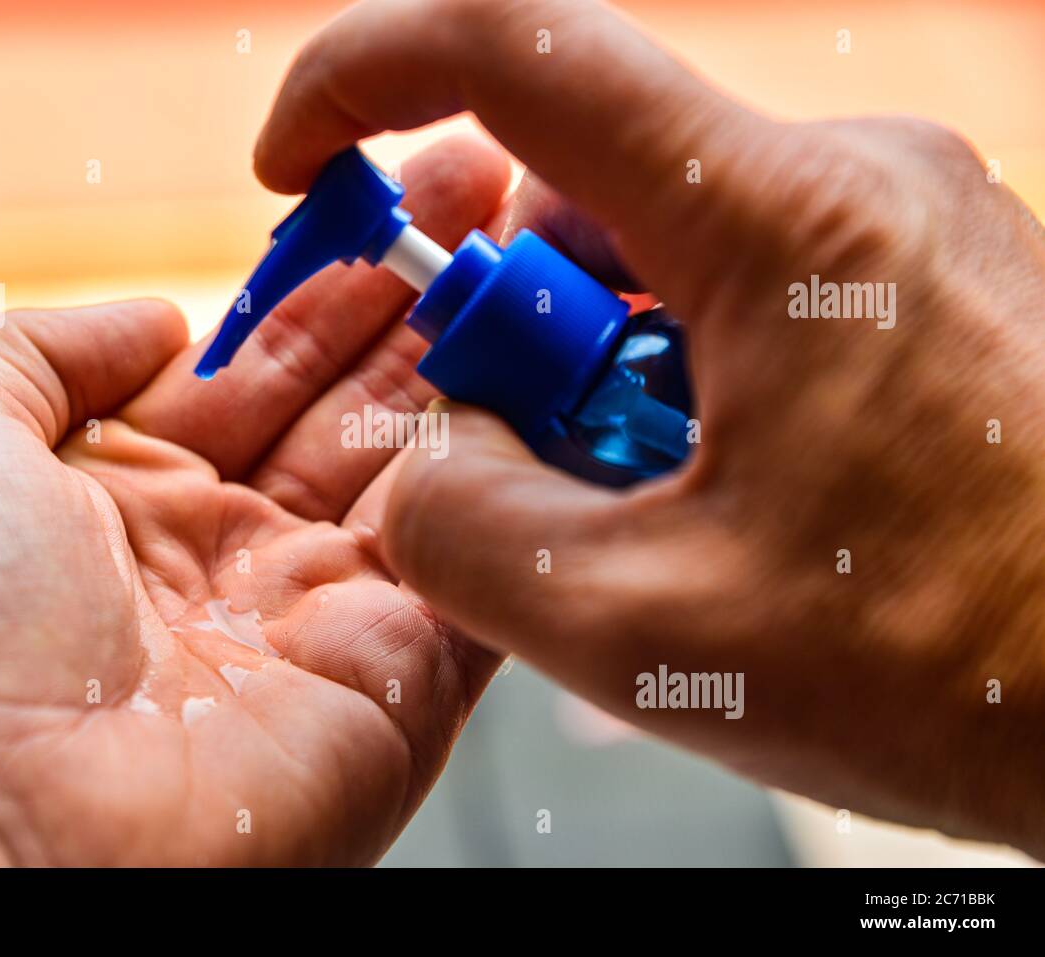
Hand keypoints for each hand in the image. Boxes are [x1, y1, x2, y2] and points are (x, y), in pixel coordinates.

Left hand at [0, 136, 508, 865]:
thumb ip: (40, 350)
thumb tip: (164, 315)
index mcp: (142, 497)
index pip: (259, 367)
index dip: (319, 290)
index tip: (383, 208)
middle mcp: (241, 555)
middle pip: (354, 408)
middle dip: (419, 306)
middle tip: (485, 209)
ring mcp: (326, 616)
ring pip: (428, 471)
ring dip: (479, 370)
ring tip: (531, 264)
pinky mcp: (402, 679)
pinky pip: (483, 564)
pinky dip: (519, 481)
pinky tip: (551, 384)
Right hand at [254, 0, 1044, 855]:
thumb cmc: (971, 670)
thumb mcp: (648, 630)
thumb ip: (467, 532)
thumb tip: (428, 462)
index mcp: (786, 223)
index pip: (525, 53)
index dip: (369, 77)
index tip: (294, 162)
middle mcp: (852, 187)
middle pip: (583, 196)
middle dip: (510, 333)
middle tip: (524, 471)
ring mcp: (898, 233)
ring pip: (657, 261)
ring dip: (600, 387)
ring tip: (658, 526)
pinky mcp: (918, 290)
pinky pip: (738, 300)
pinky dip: (678, 395)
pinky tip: (723, 512)